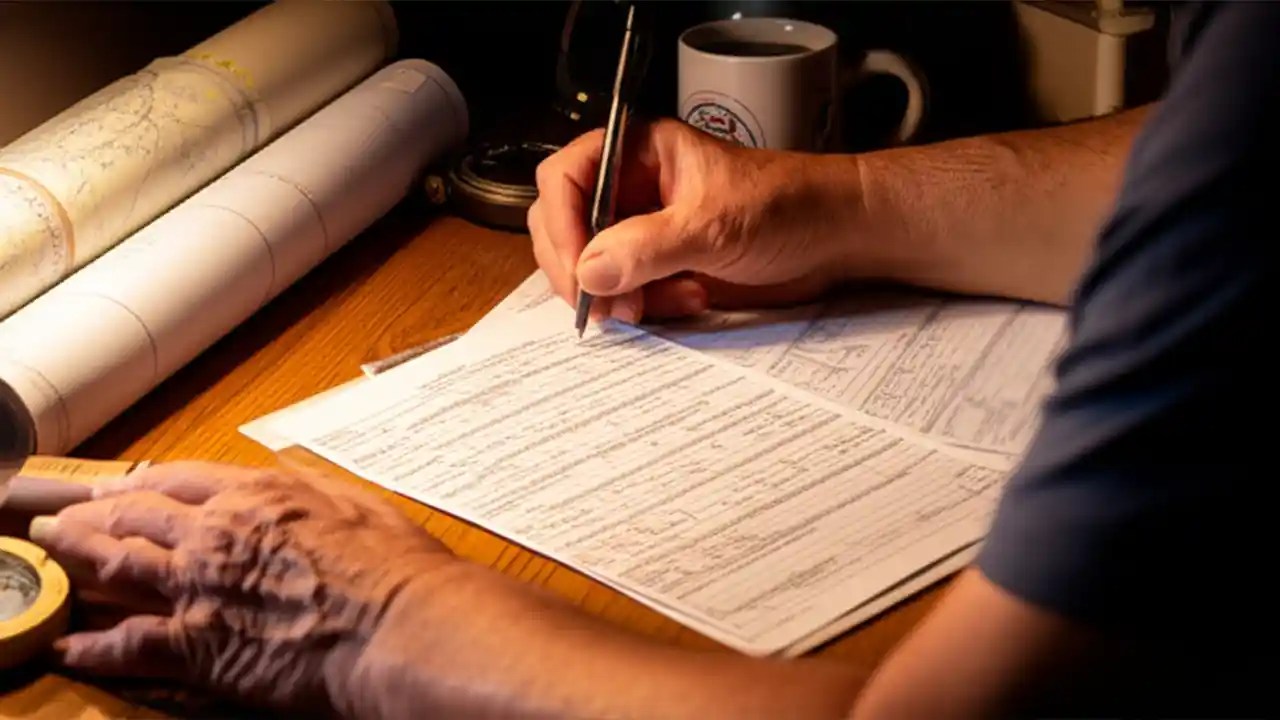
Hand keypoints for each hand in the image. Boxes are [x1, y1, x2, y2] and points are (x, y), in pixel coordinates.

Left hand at [29, 461, 456, 716]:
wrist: (395, 624)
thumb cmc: (393, 568)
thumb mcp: (358, 503)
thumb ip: (312, 488)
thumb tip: (289, 478)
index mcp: (257, 496)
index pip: (181, 479)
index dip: (145, 482)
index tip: (124, 486)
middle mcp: (216, 533)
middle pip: (136, 515)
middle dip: (95, 515)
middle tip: (69, 518)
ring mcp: (198, 587)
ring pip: (117, 564)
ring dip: (77, 558)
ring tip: (52, 554)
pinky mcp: (195, 644)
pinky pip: (125, 644)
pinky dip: (92, 647)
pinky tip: (69, 648)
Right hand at [527, 118, 870, 323]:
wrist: (834, 237)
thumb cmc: (785, 205)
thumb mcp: (713, 225)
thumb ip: (647, 247)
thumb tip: (589, 272)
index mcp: (637, 151)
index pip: (565, 178)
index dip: (562, 224)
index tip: (581, 269)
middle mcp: (632, 187)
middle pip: (565, 225)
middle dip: (581, 269)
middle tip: (603, 306)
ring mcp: (644, 228)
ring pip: (592, 267)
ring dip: (617, 295)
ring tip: (652, 306)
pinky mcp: (661, 265)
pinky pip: (626, 292)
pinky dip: (647, 306)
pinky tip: (690, 299)